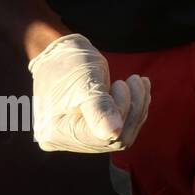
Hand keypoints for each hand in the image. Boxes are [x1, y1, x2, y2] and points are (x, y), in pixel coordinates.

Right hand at [29, 34, 150, 152]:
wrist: (60, 53)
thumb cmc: (69, 64)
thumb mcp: (85, 84)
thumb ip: (99, 109)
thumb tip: (114, 134)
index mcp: (55, 133)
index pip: (103, 137)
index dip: (122, 112)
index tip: (123, 83)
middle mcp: (64, 141)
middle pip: (115, 139)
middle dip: (133, 108)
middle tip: (135, 79)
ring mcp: (77, 137)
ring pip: (121, 133)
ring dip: (137, 106)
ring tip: (138, 81)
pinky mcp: (89, 128)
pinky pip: (119, 126)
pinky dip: (133, 107)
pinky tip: (139, 89)